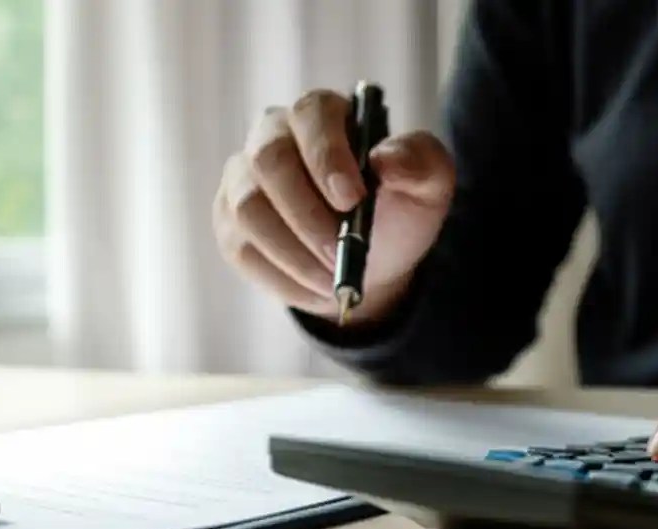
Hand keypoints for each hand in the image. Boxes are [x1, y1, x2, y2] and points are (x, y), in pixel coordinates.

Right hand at [212, 89, 454, 326]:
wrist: (370, 258)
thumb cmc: (396, 209)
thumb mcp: (428, 185)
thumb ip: (420, 163)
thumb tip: (387, 160)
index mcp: (322, 114)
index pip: (312, 115)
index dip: (326, 155)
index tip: (351, 199)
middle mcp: (273, 135)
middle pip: (269, 160)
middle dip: (306, 214)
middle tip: (338, 254)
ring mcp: (243, 178)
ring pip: (249, 209)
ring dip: (294, 253)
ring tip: (331, 277)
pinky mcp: (229, 221)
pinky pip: (240, 247)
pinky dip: (280, 275)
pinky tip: (311, 285)